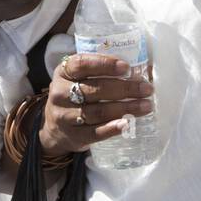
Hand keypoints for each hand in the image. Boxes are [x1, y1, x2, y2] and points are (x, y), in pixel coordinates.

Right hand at [39, 54, 154, 157]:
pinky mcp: (73, 135)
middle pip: (95, 89)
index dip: (105, 64)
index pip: (82, 64)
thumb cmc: (76, 94)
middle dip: (125, 88)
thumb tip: (144, 67)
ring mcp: (65, 116)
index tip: (127, 68)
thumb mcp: (80, 77)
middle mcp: (61, 93)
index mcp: (64, 72)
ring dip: (125, 108)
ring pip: (97, 111)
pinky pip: (94, 132)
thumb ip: (102, 71)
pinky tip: (127, 124)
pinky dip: (111, 128)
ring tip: (146, 106)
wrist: (54, 126)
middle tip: (146, 89)